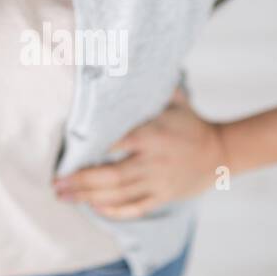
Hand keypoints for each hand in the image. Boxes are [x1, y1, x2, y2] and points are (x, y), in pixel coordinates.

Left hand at [52, 84, 229, 217]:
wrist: (221, 152)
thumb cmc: (189, 122)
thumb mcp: (174, 100)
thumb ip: (149, 89)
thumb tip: (122, 65)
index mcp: (152, 134)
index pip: (117, 143)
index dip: (91, 151)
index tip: (66, 153)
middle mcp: (153, 161)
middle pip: (111, 175)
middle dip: (80, 181)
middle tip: (55, 183)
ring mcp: (158, 182)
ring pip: (118, 194)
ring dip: (88, 197)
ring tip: (64, 196)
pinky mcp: (163, 196)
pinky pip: (135, 207)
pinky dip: (113, 210)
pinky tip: (94, 207)